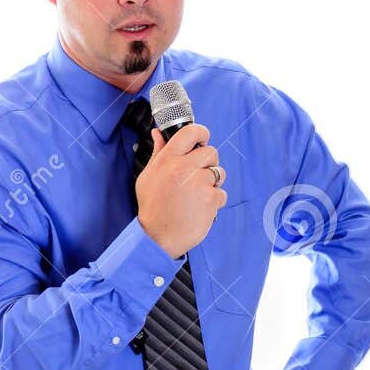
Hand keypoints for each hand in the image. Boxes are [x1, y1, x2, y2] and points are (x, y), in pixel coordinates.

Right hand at [137, 124, 227, 257]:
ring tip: (197, 195)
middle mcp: (183, 168)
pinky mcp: (211, 199)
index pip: (191, 132)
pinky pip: (221, 193)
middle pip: (211, 152)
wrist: (158, 237)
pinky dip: (214, 201)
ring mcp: (199, 183)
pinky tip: (200, 208)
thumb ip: (158, 153)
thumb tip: (158, 133)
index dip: (201, 133)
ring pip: (219, 172)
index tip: (203, 139)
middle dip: (208, 163)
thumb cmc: (153, 207)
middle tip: (198, 176)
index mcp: (168, 159)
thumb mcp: (148, 176)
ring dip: (212, 182)